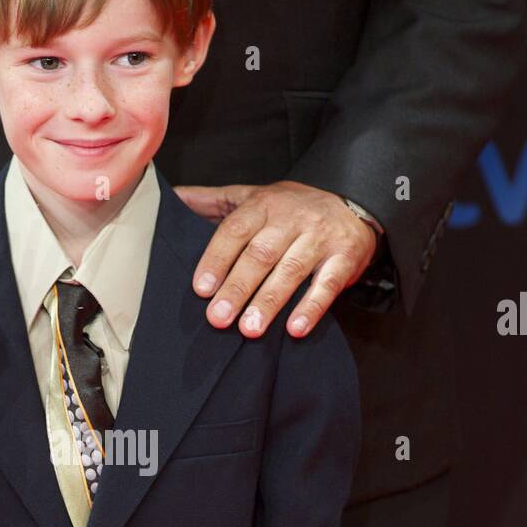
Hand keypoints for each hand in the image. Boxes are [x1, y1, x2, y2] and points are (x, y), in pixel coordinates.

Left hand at [174, 179, 377, 338]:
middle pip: (260, 254)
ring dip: (269, 302)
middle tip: (218, 318)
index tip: (201, 288)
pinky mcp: (345, 257)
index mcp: (263, 205)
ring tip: (249, 329)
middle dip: (238, 287)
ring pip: (291, 270)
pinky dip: (311, 308)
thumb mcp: (252, 196)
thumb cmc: (291, 208)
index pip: (235, 230)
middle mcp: (292, 219)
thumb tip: (173, 196)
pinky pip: (328, 284)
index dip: (217, 259)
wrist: (353, 202)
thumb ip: (212, 201)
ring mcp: (319, 238)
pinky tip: (295, 328)